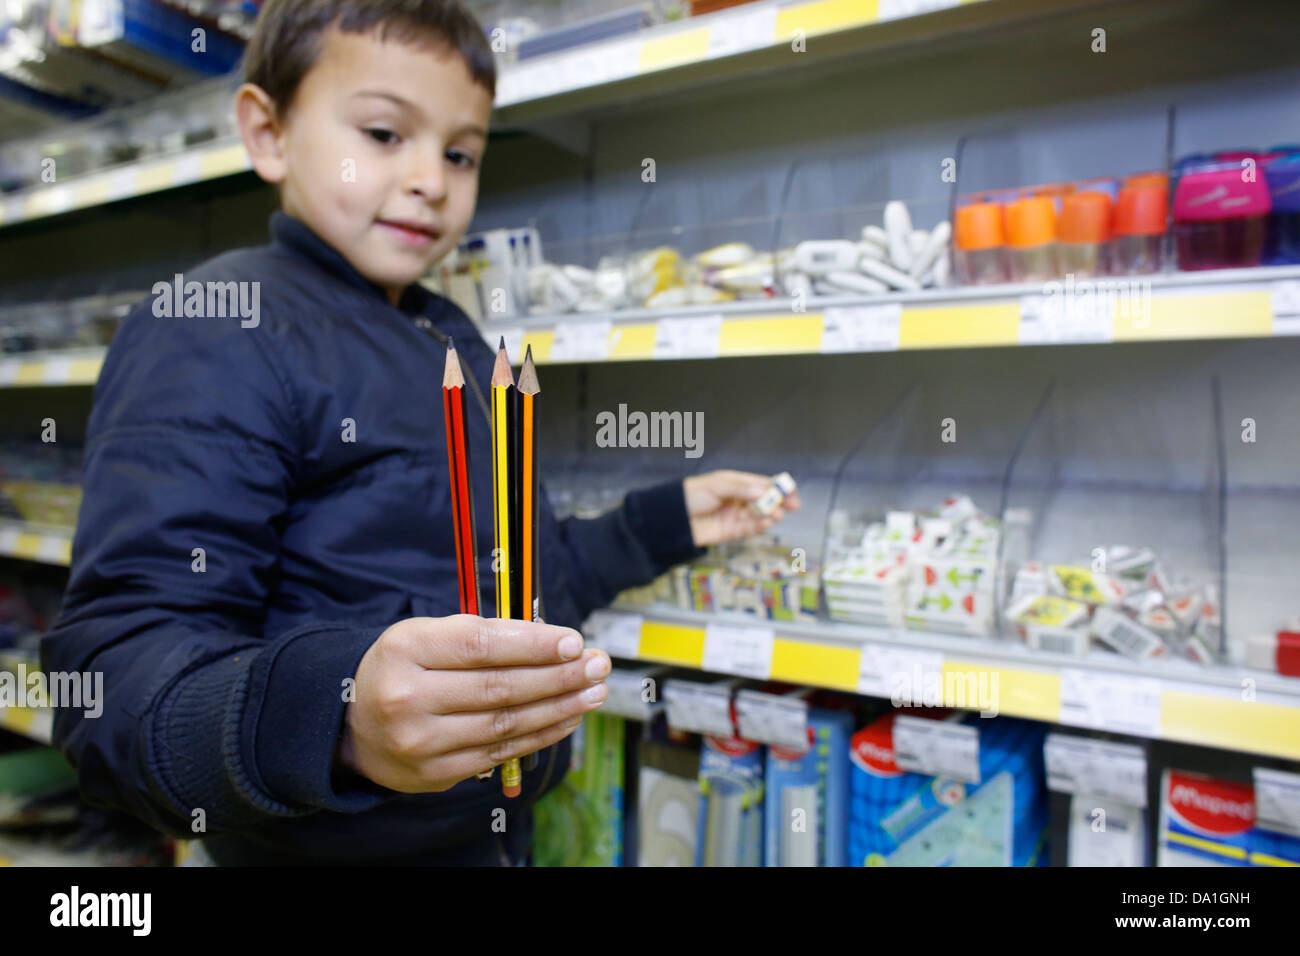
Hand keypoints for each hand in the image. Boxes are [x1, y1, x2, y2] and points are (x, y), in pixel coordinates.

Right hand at [336, 615, 609, 792]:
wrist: (353, 726)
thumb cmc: (403, 669)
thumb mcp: (425, 635)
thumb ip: (481, 634)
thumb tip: (552, 640)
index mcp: (404, 650)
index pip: (480, 646)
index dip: (533, 644)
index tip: (574, 641)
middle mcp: (408, 698)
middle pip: (499, 687)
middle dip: (558, 676)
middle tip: (597, 665)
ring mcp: (421, 742)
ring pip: (506, 723)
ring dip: (559, 706)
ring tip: (593, 691)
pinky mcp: (436, 774)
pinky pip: (501, 752)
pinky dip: (540, 734)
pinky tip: (567, 717)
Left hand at [683, 469, 801, 547]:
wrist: (672, 519)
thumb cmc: (692, 495)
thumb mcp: (716, 485)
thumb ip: (740, 488)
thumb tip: (764, 491)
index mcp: (734, 484)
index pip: (760, 483)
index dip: (776, 486)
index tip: (791, 490)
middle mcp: (738, 500)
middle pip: (764, 500)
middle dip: (779, 502)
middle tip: (793, 505)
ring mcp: (736, 516)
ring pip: (760, 515)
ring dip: (771, 514)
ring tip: (777, 514)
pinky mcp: (732, 533)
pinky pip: (750, 529)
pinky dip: (761, 526)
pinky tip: (768, 522)